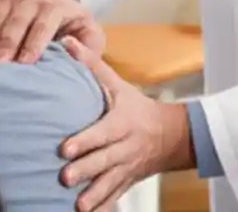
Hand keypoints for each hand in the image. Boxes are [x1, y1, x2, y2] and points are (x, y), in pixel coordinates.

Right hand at [0, 0, 105, 63]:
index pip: (46, 21)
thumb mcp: (90, 35)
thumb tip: (70, 48)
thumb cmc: (72, 26)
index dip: (35, 41)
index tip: (27, 61)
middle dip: (9, 41)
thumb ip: (88, 49)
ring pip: (0, 16)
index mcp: (58, 6)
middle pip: (19, 19)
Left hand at [57, 38, 193, 211]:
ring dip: (94, 193)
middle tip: (64, 177)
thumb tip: (67, 42)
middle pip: (105, 160)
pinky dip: (105, 205)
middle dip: (86, 169)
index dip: (85, 141)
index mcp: (122, 123)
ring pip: (111, 182)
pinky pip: (117, 195)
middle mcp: (126, 147)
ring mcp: (128, 167)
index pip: (102, 133)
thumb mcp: (118, 84)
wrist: (172, 135)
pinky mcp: (128, 181)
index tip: (64, 149)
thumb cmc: (137, 106)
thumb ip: (92, 65)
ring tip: (78, 205)